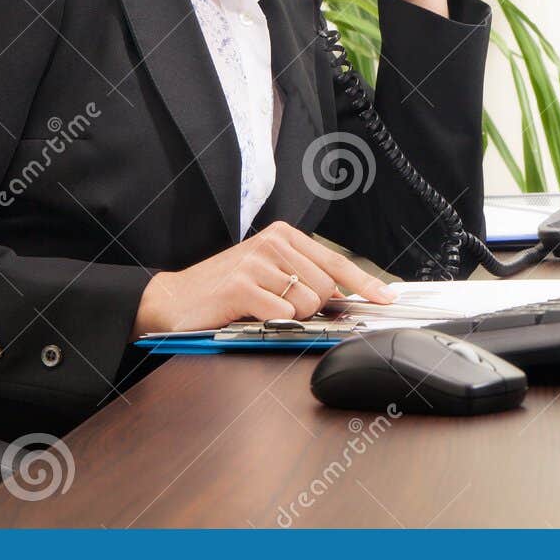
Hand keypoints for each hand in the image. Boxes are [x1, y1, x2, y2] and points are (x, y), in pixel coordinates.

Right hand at [131, 222, 395, 337]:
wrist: (172, 301)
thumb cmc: (224, 291)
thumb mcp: (269, 276)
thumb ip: (305, 279)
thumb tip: (345, 296)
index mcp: (284, 237)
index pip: (337, 262)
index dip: (366, 284)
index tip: (387, 298)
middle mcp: (273, 242)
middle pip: (326, 288)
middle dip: (311, 308)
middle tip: (278, 307)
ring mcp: (257, 261)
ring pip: (309, 303)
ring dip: (289, 316)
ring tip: (261, 310)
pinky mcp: (242, 285)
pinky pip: (284, 314)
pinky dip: (271, 322)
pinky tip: (250, 314)